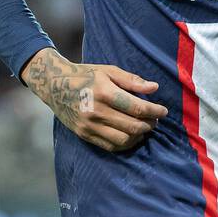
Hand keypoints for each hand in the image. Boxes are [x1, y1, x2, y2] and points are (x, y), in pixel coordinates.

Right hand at [19, 48, 167, 152]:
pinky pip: (111, 146)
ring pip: (124, 139)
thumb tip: (154, 88)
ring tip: (144, 128)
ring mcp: (89, 125)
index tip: (163, 111)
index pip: (136, 107)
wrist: (54, 85)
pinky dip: (126, 144)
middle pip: (132, 125)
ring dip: (139, 136)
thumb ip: (132, 80)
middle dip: (149, 124)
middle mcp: (96, 111)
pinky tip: (131, 136)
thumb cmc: (85, 75)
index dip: (154, 111)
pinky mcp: (84, 134)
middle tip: (155, 120)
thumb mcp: (108, 70)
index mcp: (104, 92)